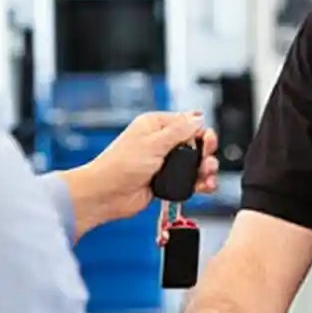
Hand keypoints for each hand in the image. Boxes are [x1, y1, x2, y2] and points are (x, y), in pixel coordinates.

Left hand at [64, 112, 219, 235]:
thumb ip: (178, 130)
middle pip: (195, 144)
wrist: (105, 195)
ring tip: (206, 176)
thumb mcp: (153, 143)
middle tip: (206, 161)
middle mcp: (160, 142)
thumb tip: (197, 117)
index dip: (200, 132)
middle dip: (205, 152)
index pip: (187, 123)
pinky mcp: (166, 181)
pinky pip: (188, 180)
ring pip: (194, 163)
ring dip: (205, 169)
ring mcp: (164, 163)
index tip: (206, 142)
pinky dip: (199, 183)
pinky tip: (203, 186)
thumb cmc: (118, 166)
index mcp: (155, 125)